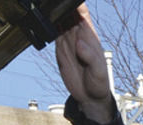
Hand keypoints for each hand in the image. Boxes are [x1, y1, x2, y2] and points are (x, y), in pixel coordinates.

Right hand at [54, 4, 113, 122]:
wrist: (90, 97)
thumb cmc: (99, 83)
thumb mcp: (99, 71)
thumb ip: (90, 56)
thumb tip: (79, 43)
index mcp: (89, 36)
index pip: (82, 12)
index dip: (75, 4)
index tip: (66, 2)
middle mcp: (78, 35)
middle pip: (67, 12)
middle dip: (60, 6)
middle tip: (50, 4)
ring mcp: (68, 41)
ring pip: (58, 20)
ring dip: (51, 13)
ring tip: (44, 9)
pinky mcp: (60, 49)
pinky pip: (52, 33)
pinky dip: (46, 25)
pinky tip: (42, 20)